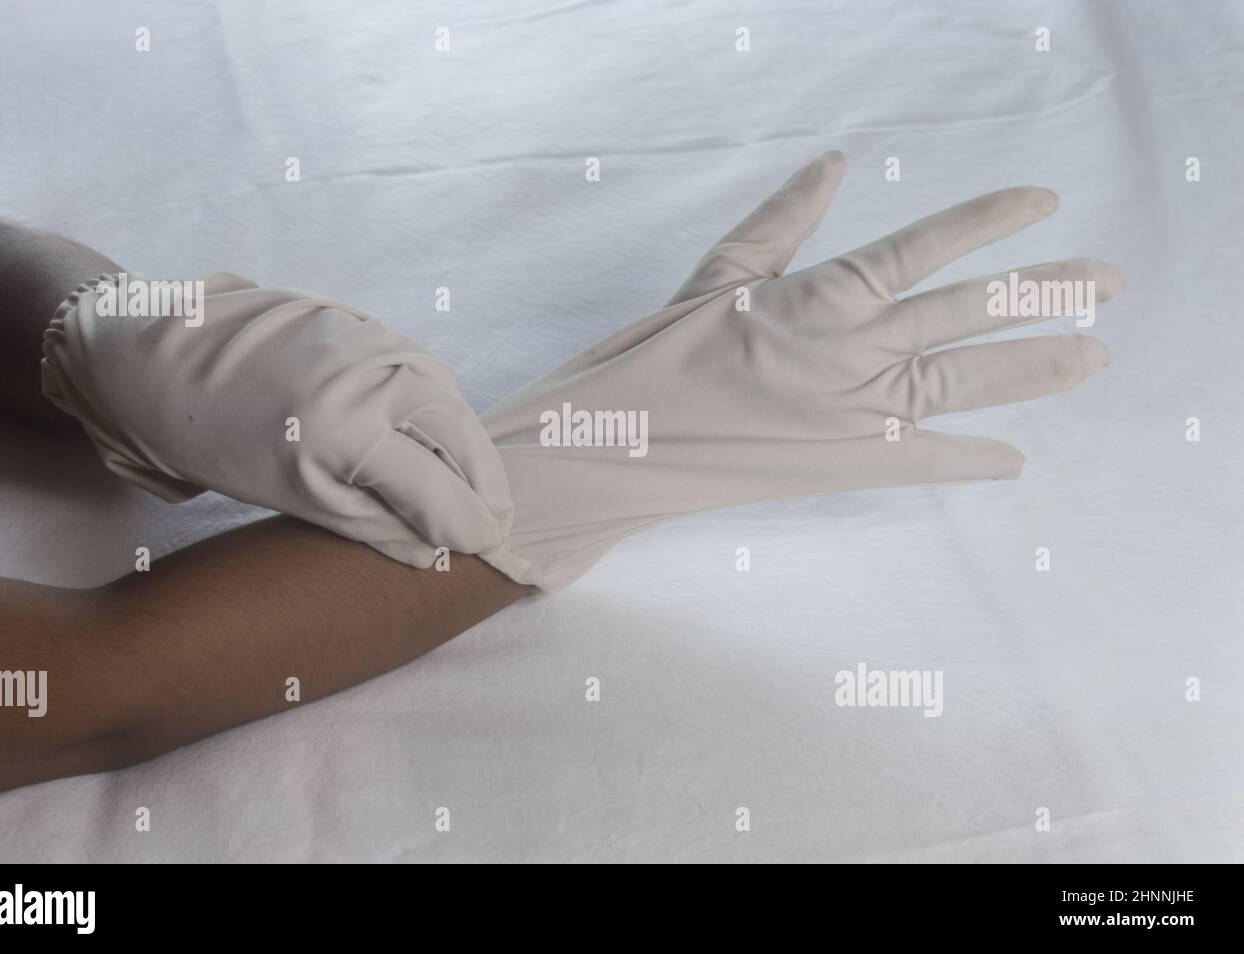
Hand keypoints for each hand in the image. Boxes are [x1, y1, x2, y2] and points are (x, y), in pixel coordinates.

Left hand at [42, 271, 512, 565]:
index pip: (442, 489)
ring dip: (464, 439)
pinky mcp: (351, 314)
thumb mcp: (286, 497)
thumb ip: (371, 523)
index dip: (472, 525)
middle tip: (495, 520)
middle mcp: (368, 372)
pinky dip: (432, 401)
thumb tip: (437, 547)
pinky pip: (412, 362)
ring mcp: (363, 333)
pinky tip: (426, 429)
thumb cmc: (200, 436)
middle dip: (485, 481)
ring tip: (468, 481)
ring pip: (442, 391)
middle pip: (460, 432)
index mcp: (346, 429)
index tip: (492, 548)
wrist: (137, 349)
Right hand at [481, 151, 1122, 590]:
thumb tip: (833, 163)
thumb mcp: (715, 275)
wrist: (614, 451)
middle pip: (965, 315)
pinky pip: (921, 465)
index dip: (988, 222)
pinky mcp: (840, 468)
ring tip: (1094, 353)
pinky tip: (1015, 463)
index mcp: (816, 298)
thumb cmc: (651, 357)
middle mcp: (847, 355)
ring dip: (1033, 369)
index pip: (922, 248)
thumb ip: (783, 220)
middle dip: (1043, 292)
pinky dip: (969, 464)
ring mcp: (850, 417)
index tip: (1041, 203)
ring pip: (962, 384)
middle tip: (1106, 278)